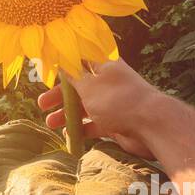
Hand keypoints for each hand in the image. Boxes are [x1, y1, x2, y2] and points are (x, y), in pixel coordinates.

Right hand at [36, 57, 161, 158]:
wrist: (151, 126)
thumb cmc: (117, 100)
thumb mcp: (88, 84)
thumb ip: (72, 74)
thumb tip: (61, 59)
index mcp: (103, 64)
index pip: (79, 58)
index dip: (62, 64)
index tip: (45, 70)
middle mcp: (108, 81)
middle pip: (79, 85)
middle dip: (59, 95)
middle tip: (42, 104)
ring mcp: (112, 102)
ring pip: (85, 106)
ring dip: (67, 114)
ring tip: (51, 124)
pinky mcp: (115, 120)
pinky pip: (94, 123)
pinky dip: (82, 128)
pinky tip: (69, 135)